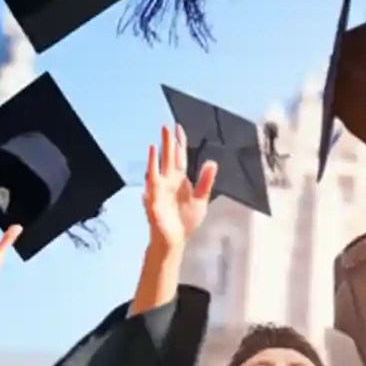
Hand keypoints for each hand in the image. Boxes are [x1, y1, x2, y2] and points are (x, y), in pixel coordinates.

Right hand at [144, 124, 216, 251]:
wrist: (174, 239)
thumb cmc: (185, 220)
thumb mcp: (201, 199)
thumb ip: (206, 182)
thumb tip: (212, 163)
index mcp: (180, 180)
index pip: (180, 157)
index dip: (180, 143)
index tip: (179, 128)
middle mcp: (169, 181)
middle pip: (169, 157)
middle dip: (169, 142)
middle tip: (167, 125)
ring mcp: (161, 187)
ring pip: (160, 165)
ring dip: (160, 151)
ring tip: (161, 137)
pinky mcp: (154, 197)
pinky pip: (152, 179)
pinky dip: (152, 166)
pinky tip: (152, 156)